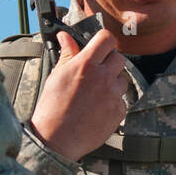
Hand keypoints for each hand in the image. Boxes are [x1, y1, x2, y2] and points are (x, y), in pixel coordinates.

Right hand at [29, 27, 127, 161]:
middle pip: (119, 58)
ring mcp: (113, 94)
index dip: (104, 41)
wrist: (57, 138)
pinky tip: (98, 109)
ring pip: (123, 80)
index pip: (106, 39)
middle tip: (97, 73)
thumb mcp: (57, 75)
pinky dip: (113, 102)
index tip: (101, 47)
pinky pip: (122, 100)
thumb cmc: (53, 106)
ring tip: (96, 94)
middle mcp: (103, 77)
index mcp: (86, 64)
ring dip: (113, 83)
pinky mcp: (119, 111)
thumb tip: (65, 36)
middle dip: (109, 63)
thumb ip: (67, 54)